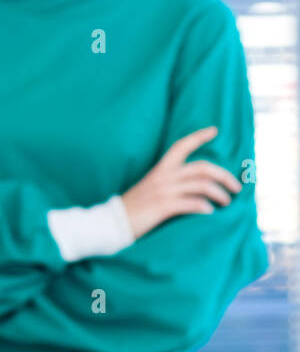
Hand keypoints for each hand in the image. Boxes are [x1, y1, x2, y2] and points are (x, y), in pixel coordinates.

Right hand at [120, 126, 241, 238]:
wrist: (114, 221)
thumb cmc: (136, 206)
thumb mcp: (151, 187)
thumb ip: (171, 182)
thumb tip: (198, 185)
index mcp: (160, 169)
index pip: (181, 146)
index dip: (199, 136)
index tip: (214, 130)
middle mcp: (163, 176)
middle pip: (202, 167)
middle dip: (225, 176)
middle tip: (237, 187)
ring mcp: (164, 191)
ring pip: (202, 185)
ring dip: (220, 194)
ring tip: (227, 203)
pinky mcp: (163, 206)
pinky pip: (192, 203)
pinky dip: (205, 207)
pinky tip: (210, 213)